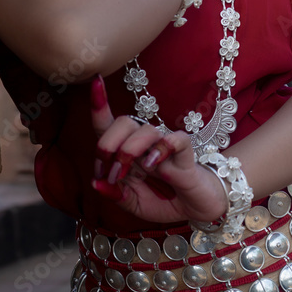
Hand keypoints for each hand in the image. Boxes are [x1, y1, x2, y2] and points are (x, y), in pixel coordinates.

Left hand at [90, 76, 227, 223]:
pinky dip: (162, 148)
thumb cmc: (164, 201)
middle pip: (124, 122)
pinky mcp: (186, 154)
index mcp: (128, 153)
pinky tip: (154, 163)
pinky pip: (176, 139)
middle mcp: (145, 145)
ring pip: (147, 130)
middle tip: (110, 174)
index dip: (100, 104)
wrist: (196, 210)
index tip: (95, 81)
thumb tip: (95, 182)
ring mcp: (165, 147)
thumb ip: (115, 194)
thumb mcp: (133, 203)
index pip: (110, 125)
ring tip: (131, 175)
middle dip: (109, 144)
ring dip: (130, 151)